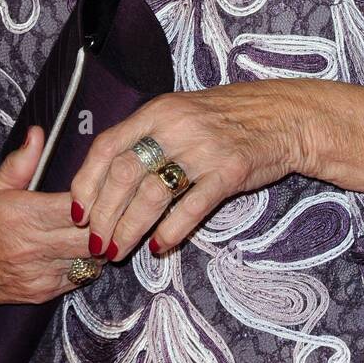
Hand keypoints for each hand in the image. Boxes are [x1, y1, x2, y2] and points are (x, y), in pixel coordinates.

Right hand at [0, 127, 101, 310]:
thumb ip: (20, 163)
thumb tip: (39, 133)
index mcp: (21, 215)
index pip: (79, 205)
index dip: (99, 193)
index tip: (104, 181)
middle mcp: (32, 248)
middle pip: (92, 236)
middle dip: (107, 221)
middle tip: (113, 204)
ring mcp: (36, 275)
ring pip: (90, 261)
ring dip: (100, 244)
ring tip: (103, 226)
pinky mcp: (36, 294)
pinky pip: (76, 280)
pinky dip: (86, 264)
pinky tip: (82, 248)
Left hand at [68, 80, 309, 260]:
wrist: (285, 116)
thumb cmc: (228, 116)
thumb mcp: (181, 111)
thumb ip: (147, 135)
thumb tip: (107, 173)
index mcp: (158, 110)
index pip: (106, 146)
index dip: (86, 183)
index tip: (78, 213)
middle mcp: (176, 126)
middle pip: (123, 175)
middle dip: (103, 215)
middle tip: (96, 244)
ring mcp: (203, 149)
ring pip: (152, 195)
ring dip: (129, 229)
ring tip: (118, 252)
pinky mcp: (229, 172)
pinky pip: (191, 208)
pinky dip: (170, 231)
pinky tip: (160, 246)